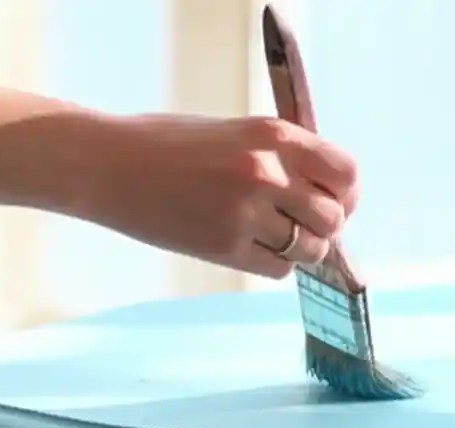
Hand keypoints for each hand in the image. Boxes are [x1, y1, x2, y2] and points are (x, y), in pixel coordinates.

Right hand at [75, 113, 359, 278]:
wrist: (108, 164)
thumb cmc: (167, 144)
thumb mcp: (235, 131)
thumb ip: (281, 155)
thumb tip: (324, 192)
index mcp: (273, 134)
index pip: (346, 173)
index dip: (346, 194)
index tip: (335, 201)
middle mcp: (267, 172)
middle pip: (334, 218)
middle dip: (324, 227)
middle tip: (302, 225)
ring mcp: (246, 213)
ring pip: (310, 250)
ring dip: (299, 249)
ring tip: (271, 236)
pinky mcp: (225, 248)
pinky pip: (279, 269)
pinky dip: (273, 264)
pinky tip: (248, 246)